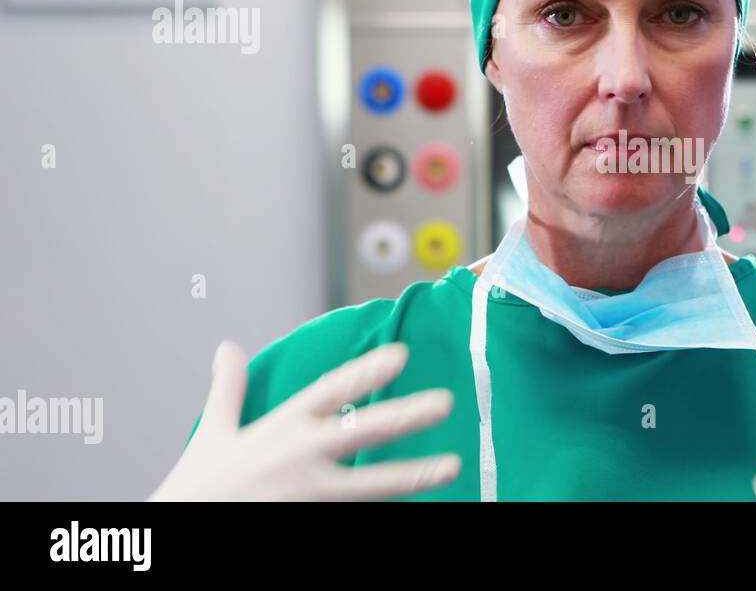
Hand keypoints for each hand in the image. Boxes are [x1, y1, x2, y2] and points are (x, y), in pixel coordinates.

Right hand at [149, 340, 459, 500]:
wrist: (180, 530)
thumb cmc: (198, 486)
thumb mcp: (213, 433)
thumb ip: (228, 390)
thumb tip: (226, 348)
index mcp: (279, 428)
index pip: (330, 390)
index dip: (366, 371)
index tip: (400, 355)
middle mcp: (298, 457)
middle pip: (362, 431)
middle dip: (405, 416)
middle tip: (445, 403)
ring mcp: (306, 494)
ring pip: (370, 483)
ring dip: (413, 475)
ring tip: (451, 467)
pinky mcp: (308, 520)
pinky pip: (354, 513)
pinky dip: (382, 509)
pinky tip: (414, 507)